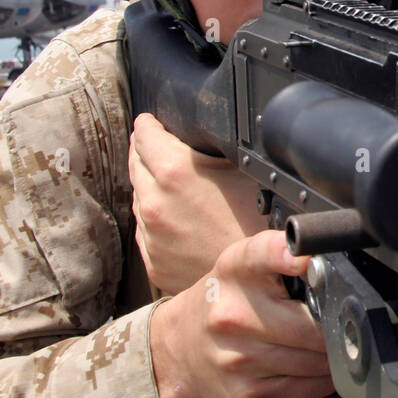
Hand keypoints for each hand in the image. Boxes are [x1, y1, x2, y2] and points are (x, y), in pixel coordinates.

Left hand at [129, 112, 264, 294]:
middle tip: (160, 148)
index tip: (152, 123)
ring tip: (176, 188)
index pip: (144, 134)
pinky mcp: (153, 259)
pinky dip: (157, 218)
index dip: (150, 124)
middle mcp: (154, 202)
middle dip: (147, 152)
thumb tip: (200, 136)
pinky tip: (180, 219)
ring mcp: (150, 233)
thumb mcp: (243, 168)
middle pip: (135, 163)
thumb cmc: (262, 222)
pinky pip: (146, 229)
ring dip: (150, 186)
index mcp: (174, 172)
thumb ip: (210, 149)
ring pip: (139, 197)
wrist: (262, 274)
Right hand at [150, 230, 334, 397]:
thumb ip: (288, 256)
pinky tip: (313, 369)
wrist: (183, 347)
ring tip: (323, 347)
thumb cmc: (231, 301)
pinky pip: (307, 390)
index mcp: (236, 270)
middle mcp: (231, 315)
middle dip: (335, 328)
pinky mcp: (245, 397)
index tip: (307, 259)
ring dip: (332, 357)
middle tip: (340, 324)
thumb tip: (334, 266)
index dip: (291, 255)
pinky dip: (322, 381)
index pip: (265, 254)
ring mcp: (236, 360)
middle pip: (312, 327)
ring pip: (315, 362)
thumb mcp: (248, 265)